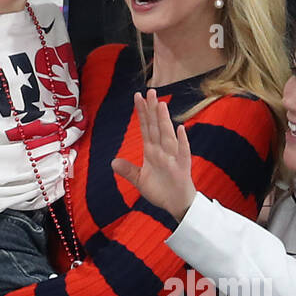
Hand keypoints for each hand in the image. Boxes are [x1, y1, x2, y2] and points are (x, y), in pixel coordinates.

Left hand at [109, 90, 197, 220]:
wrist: (176, 204)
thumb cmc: (161, 190)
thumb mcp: (140, 181)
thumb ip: (128, 171)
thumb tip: (112, 162)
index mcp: (152, 152)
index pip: (145, 128)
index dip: (141, 113)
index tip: (137, 97)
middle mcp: (162, 151)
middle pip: (156, 127)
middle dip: (152, 110)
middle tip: (149, 91)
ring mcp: (173, 158)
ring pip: (167, 136)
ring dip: (164, 121)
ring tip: (160, 105)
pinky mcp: (182, 167)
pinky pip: (182, 152)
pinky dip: (182, 141)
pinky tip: (180, 129)